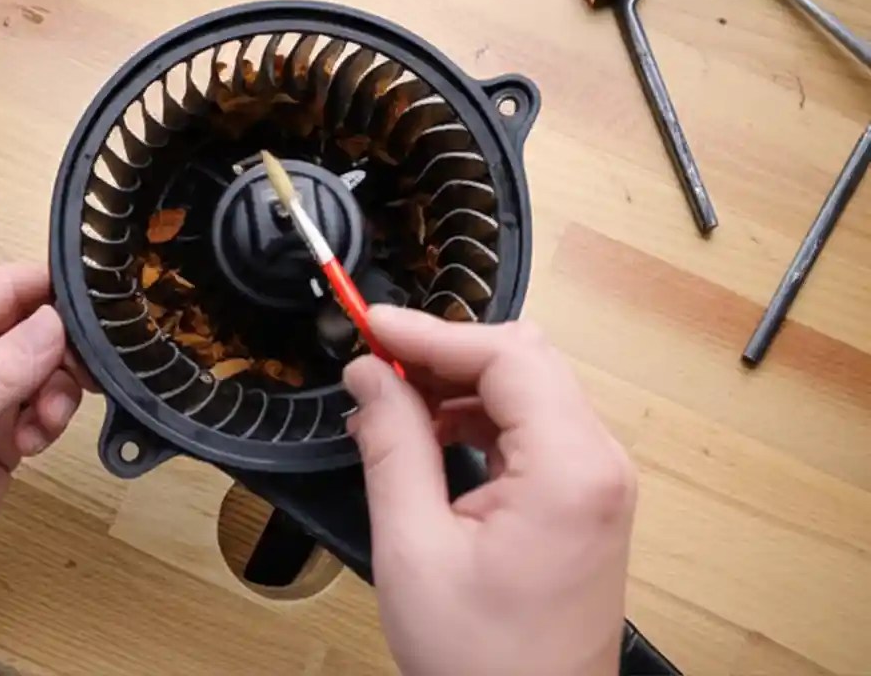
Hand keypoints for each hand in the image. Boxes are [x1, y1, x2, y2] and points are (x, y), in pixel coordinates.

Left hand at [0, 263, 85, 606]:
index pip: (3, 287)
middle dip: (65, 348)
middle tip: (84, 380)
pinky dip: (52, 421)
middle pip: (33, 322)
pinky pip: (44, 405)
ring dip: (60, 390)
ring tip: (43, 424)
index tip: (101, 315)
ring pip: (46, 364)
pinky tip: (32, 446)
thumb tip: (54, 324)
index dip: (52, 293)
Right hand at [343, 307, 635, 675]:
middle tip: (375, 364)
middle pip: (523, 361)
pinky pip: (533, 428)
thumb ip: (392, 446)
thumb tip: (369, 374)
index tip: (370, 326)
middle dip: (443, 353)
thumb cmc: (481, 662)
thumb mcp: (414, 548)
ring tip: (392, 406)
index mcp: (569, 471)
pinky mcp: (584, 499)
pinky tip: (429, 436)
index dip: (431, 332)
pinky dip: (478, 417)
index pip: (506, 355)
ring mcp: (597, 482)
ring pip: (528, 389)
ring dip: (458, 384)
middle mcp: (599, 465)